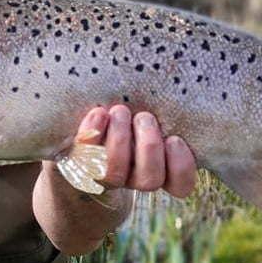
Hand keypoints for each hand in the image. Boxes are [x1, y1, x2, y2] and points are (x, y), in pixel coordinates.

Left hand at [75, 104, 196, 198]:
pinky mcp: (78, 166)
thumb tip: (184, 77)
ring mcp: (105, 176)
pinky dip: (92, 135)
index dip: (181, 167)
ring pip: (116, 173)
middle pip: (150, 179)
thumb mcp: (150, 114)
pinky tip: (98, 114)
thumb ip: (164, 109)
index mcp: (159, 168)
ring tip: (120, 112)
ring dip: (120, 140)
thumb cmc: (129, 116)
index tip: (175, 139)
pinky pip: (84, 160)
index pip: (181, 185)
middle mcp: (134, 178)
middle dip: (149, 146)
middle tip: (144, 118)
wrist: (80, 135)